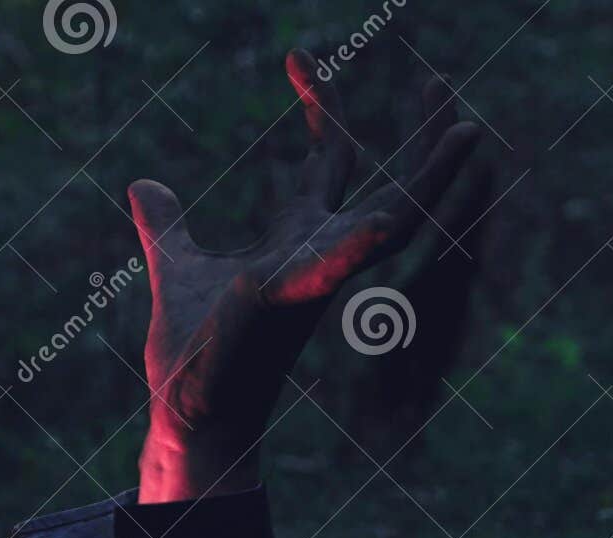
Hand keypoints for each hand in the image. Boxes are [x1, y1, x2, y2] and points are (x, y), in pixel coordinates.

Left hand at [127, 49, 480, 502]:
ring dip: (433, 179)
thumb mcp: (174, 266)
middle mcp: (322, 254)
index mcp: (298, 240)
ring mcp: (318, 274)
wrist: (187, 408)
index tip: (298, 54)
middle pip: (381, 181)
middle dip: (416, 138)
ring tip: (467, 133)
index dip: (320, 105)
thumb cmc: (192, 350)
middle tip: (442, 86)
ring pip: (395, 219)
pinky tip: (397, 211)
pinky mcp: (297, 294)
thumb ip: (167, 225)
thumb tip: (144, 184)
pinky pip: (350, 262)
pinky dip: (377, 232)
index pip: (326, 161)